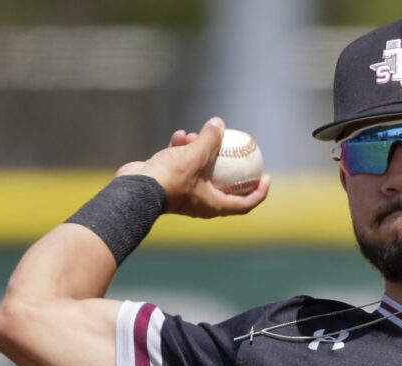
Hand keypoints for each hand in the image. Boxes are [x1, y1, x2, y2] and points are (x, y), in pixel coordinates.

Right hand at [116, 116, 270, 218]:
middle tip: (233, 146)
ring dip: (200, 149)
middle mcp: (201, 201)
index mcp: (214, 205)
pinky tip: (179, 136)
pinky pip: (181, 163)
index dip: (260, 192)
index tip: (267, 176)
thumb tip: (220, 124)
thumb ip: (210, 140)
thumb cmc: (169, 179)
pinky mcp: (169, 181)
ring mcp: (184, 191)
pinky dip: (182, 150)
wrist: (134, 188)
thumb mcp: (195, 156)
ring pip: (200, 168)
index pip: (245, 204)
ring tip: (195, 135)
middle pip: (223, 182)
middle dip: (227, 162)